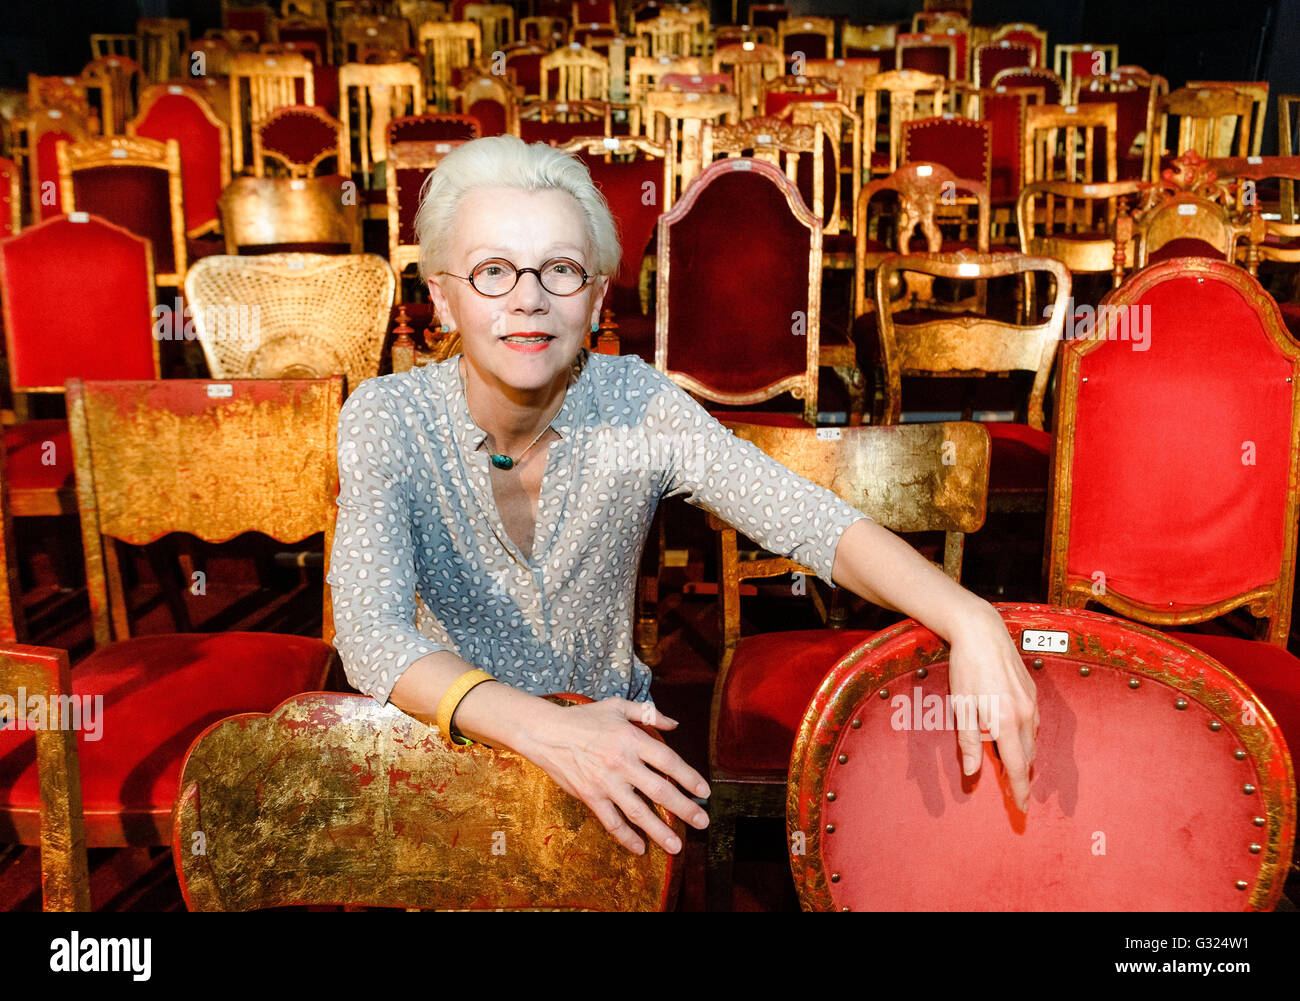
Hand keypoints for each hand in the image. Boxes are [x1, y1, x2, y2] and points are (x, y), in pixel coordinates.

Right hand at [518, 697, 709, 854]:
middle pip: (659, 789)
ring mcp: (605, 783)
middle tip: (702, 822)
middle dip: (684, 808)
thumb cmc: (584, 718)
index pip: (668, 760)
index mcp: (631, 739)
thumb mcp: (618, 706)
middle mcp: (621, 763)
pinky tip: (640, 849)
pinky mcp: (590, 797)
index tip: (704, 791)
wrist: (545, 733)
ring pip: (637, 812)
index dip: (688, 777)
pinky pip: (611, 822)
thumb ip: (648, 714)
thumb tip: (675, 725)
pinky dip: (626, 838)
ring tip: (676, 846)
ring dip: (659, 831)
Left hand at [945, 602, 1038, 811]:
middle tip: (1011, 791)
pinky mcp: (1032, 692)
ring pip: (1032, 740)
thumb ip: (970, 741)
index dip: (1020, 790)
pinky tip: (1011, 735)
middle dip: (1021, 776)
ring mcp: (1032, 702)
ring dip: (1023, 755)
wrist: (982, 632)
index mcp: (1006, 722)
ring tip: (1010, 766)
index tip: (1020, 807)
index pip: (1018, 767)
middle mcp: (1025, 714)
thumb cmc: (967, 668)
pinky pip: (1032, 723)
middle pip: (1028, 756)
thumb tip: (973, 773)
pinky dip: (1024, 736)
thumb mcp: (961, 707)